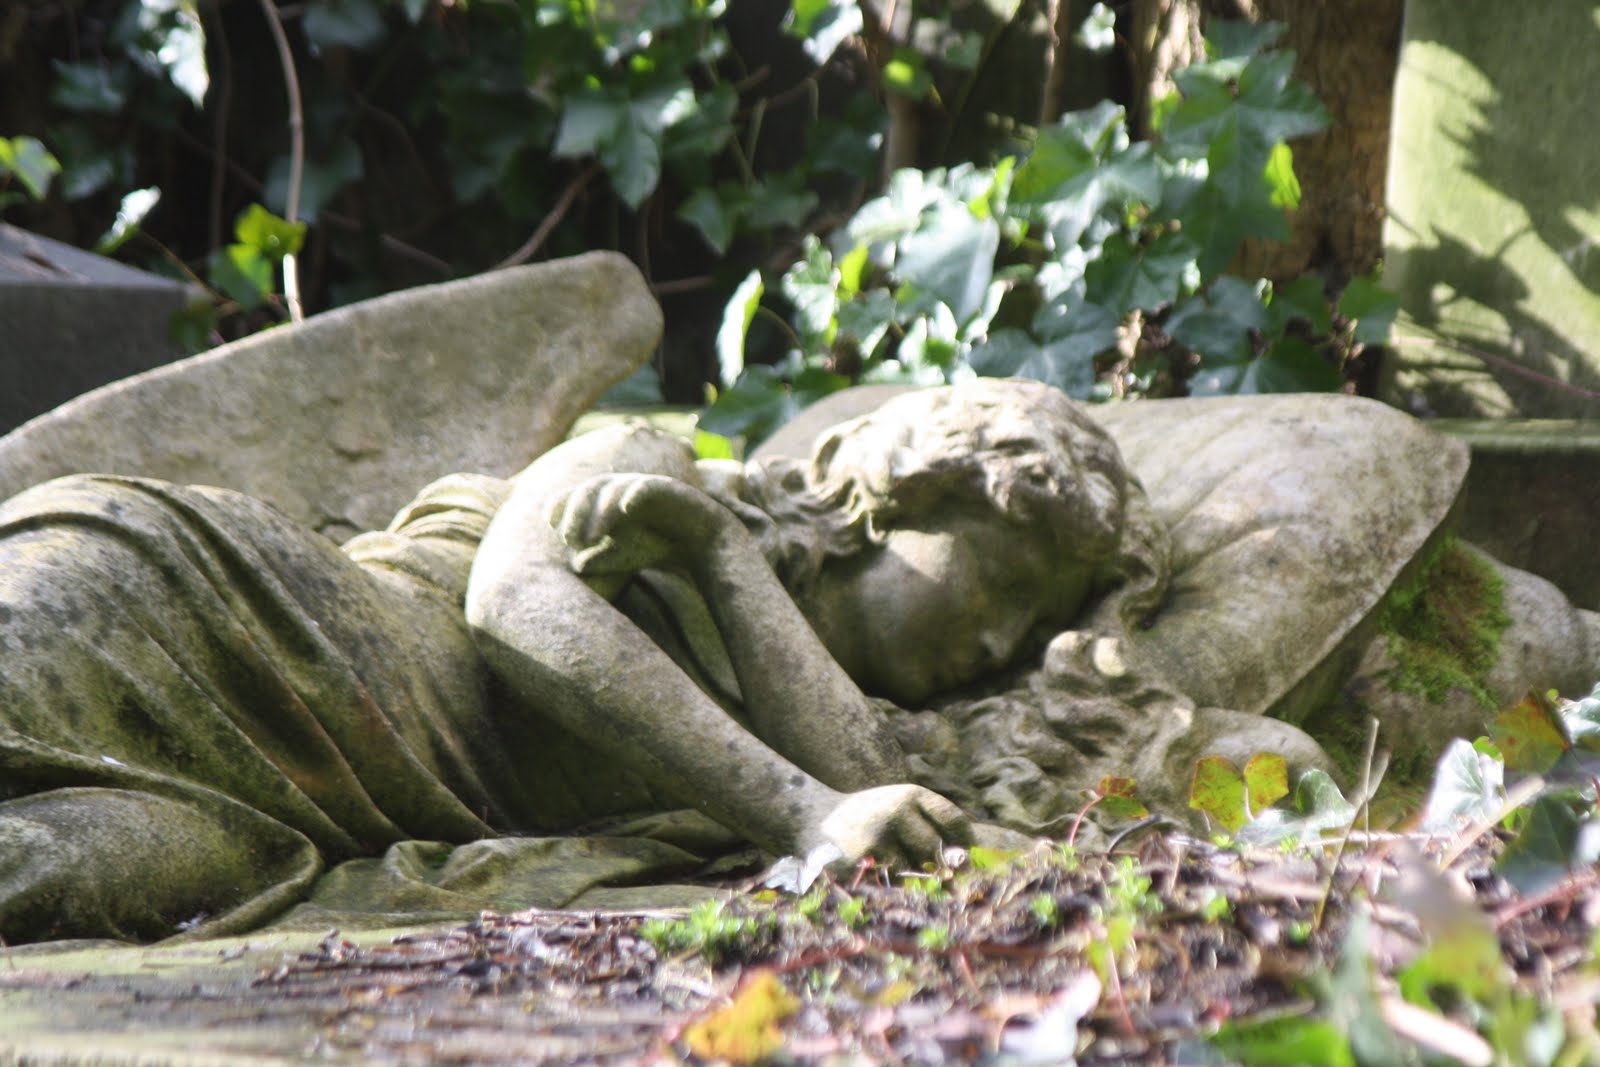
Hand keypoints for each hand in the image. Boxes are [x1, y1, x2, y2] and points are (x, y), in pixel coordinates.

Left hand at [545, 472, 729, 577]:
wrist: (701, 545)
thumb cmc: (656, 546)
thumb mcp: (624, 557)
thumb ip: (601, 559)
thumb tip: (576, 566)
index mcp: (607, 498)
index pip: (578, 494)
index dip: (563, 505)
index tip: (551, 526)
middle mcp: (623, 487)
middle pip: (592, 487)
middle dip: (577, 511)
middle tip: (568, 537)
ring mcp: (646, 486)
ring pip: (616, 486)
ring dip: (600, 510)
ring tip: (592, 536)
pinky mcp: (670, 489)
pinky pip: (649, 486)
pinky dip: (636, 493)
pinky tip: (626, 508)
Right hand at [808, 784, 973, 869]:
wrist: (812, 817)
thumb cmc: (865, 820)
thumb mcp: (899, 812)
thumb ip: (929, 833)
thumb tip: (962, 864)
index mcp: (911, 794)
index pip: (953, 821)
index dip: (963, 844)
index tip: (960, 858)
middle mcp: (897, 808)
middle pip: (937, 850)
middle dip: (935, 866)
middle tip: (917, 867)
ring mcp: (878, 831)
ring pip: (913, 868)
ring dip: (904, 873)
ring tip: (882, 859)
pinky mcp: (860, 855)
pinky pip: (887, 880)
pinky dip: (883, 880)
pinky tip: (868, 867)